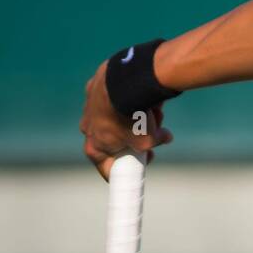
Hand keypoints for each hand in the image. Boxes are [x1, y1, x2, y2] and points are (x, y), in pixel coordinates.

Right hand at [79, 60, 173, 180]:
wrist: (126, 82)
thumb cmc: (134, 117)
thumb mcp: (148, 139)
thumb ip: (155, 142)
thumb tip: (165, 137)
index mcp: (94, 146)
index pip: (107, 167)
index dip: (125, 170)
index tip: (139, 167)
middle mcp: (87, 126)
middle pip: (113, 138)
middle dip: (132, 138)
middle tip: (149, 136)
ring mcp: (89, 105)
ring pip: (114, 114)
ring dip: (132, 116)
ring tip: (152, 111)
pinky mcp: (95, 85)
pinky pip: (113, 94)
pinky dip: (127, 95)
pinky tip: (144, 94)